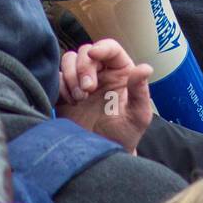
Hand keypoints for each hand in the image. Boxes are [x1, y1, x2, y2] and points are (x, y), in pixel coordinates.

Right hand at [56, 39, 153, 154]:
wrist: (100, 155)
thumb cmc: (123, 136)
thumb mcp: (136, 117)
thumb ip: (140, 92)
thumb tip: (145, 68)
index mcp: (120, 73)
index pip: (110, 48)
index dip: (101, 47)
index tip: (93, 54)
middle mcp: (100, 72)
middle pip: (86, 52)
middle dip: (83, 67)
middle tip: (87, 90)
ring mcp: (80, 80)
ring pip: (69, 59)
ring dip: (71, 75)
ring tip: (79, 98)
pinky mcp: (64, 90)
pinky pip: (57, 76)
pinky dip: (61, 86)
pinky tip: (70, 102)